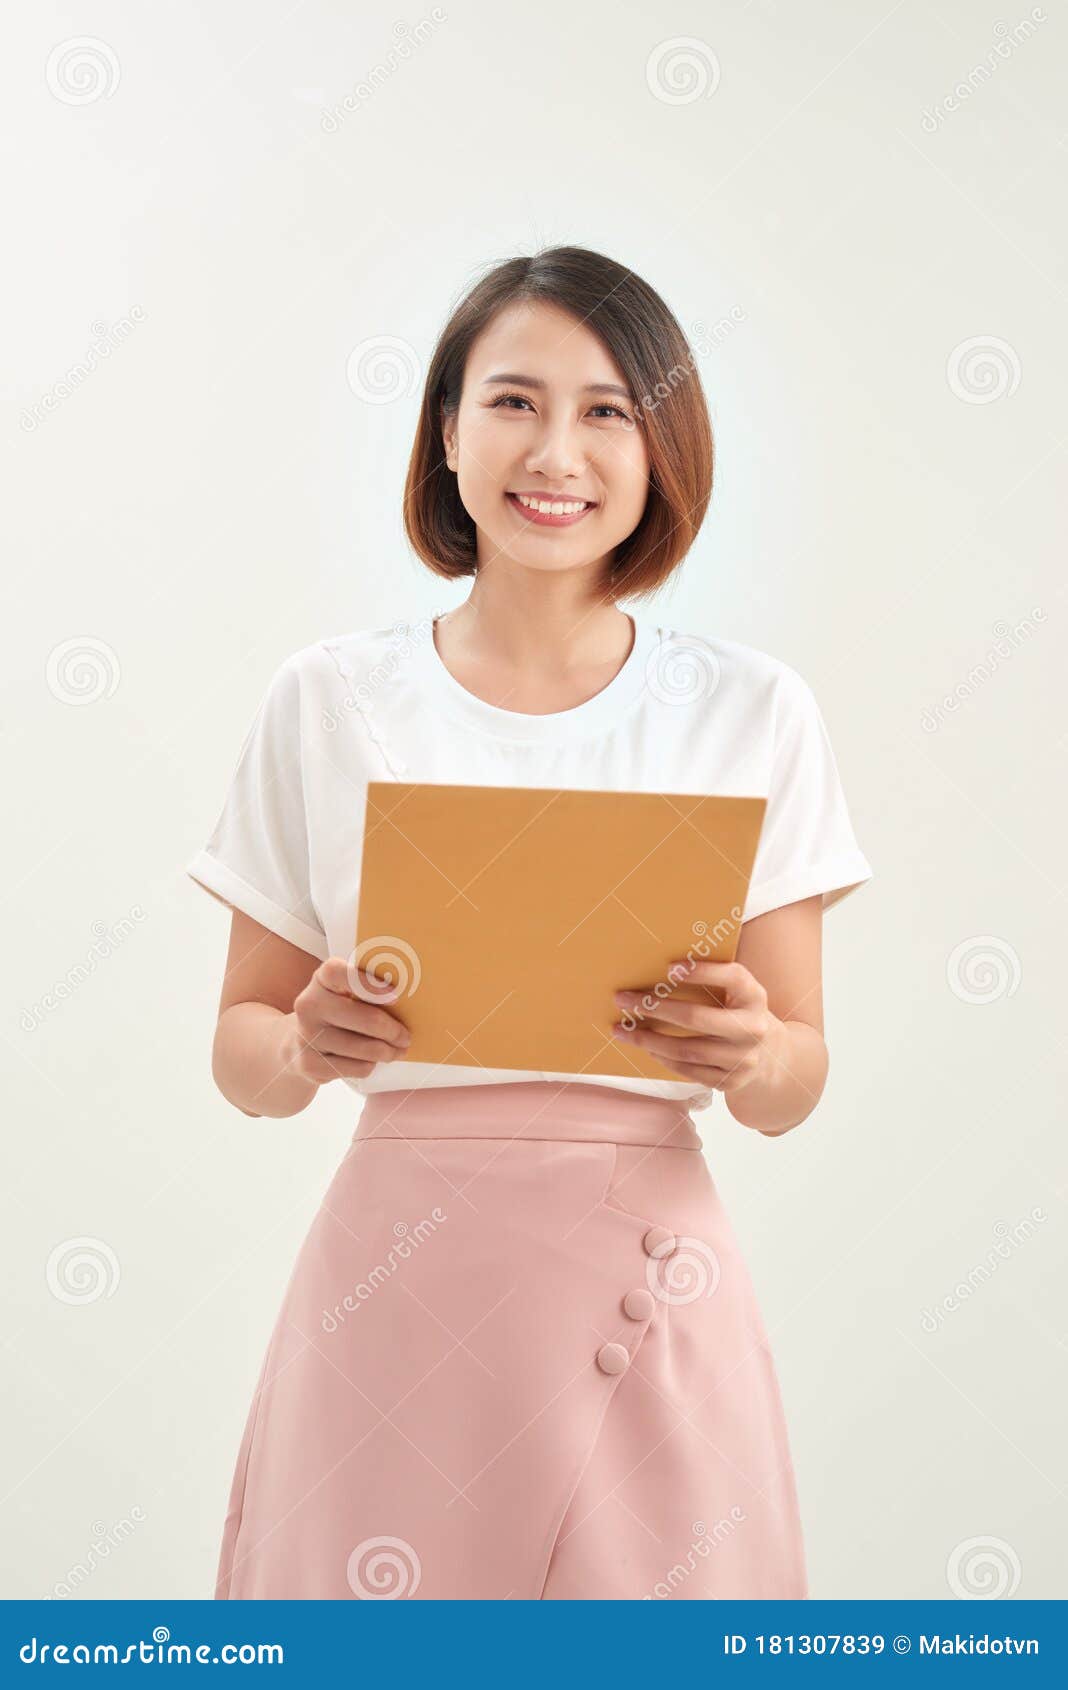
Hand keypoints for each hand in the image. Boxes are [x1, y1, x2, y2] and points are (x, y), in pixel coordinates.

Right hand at [282, 958, 411, 1086]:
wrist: (297, 1043)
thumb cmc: (335, 1011)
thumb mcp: (343, 992)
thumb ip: (366, 989)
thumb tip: (408, 1000)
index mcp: (321, 980)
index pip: (339, 973)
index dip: (368, 984)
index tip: (395, 995)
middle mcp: (309, 1005)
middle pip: (366, 1019)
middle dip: (393, 1031)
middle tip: (406, 1037)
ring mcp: (306, 1036)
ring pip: (364, 1048)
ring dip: (387, 1052)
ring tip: (397, 1050)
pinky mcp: (310, 1064)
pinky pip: (356, 1068)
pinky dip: (370, 1065)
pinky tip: (371, 1060)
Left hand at [610, 958, 775, 1093]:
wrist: (771, 1057)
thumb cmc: (740, 1014)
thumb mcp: (739, 994)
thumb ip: (714, 980)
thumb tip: (663, 968)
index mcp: (755, 997)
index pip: (732, 978)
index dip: (702, 972)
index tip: (669, 968)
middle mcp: (754, 1028)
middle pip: (697, 1017)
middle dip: (655, 1008)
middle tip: (623, 999)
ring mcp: (743, 1059)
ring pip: (686, 1049)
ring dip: (648, 1039)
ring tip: (622, 1030)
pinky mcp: (730, 1082)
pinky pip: (689, 1070)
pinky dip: (663, 1058)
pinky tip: (646, 1047)